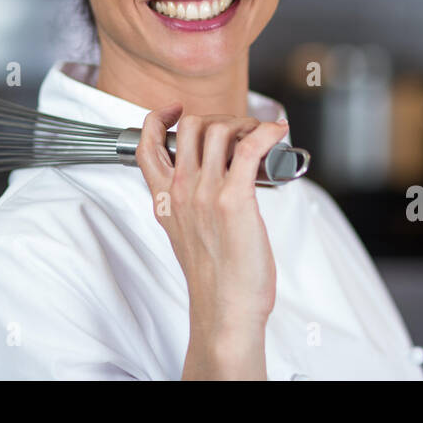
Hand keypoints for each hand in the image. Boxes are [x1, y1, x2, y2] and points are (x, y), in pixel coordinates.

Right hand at [135, 105, 289, 379]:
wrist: (225, 311)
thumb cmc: (215, 280)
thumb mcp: (184, 236)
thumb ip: (185, 207)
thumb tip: (206, 185)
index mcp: (165, 201)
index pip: (146, 146)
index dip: (158, 119)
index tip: (175, 111)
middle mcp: (181, 192)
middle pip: (189, 126)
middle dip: (215, 117)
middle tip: (236, 130)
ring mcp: (205, 193)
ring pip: (218, 129)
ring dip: (243, 123)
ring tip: (258, 137)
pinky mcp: (235, 199)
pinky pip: (249, 147)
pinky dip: (266, 131)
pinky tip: (276, 133)